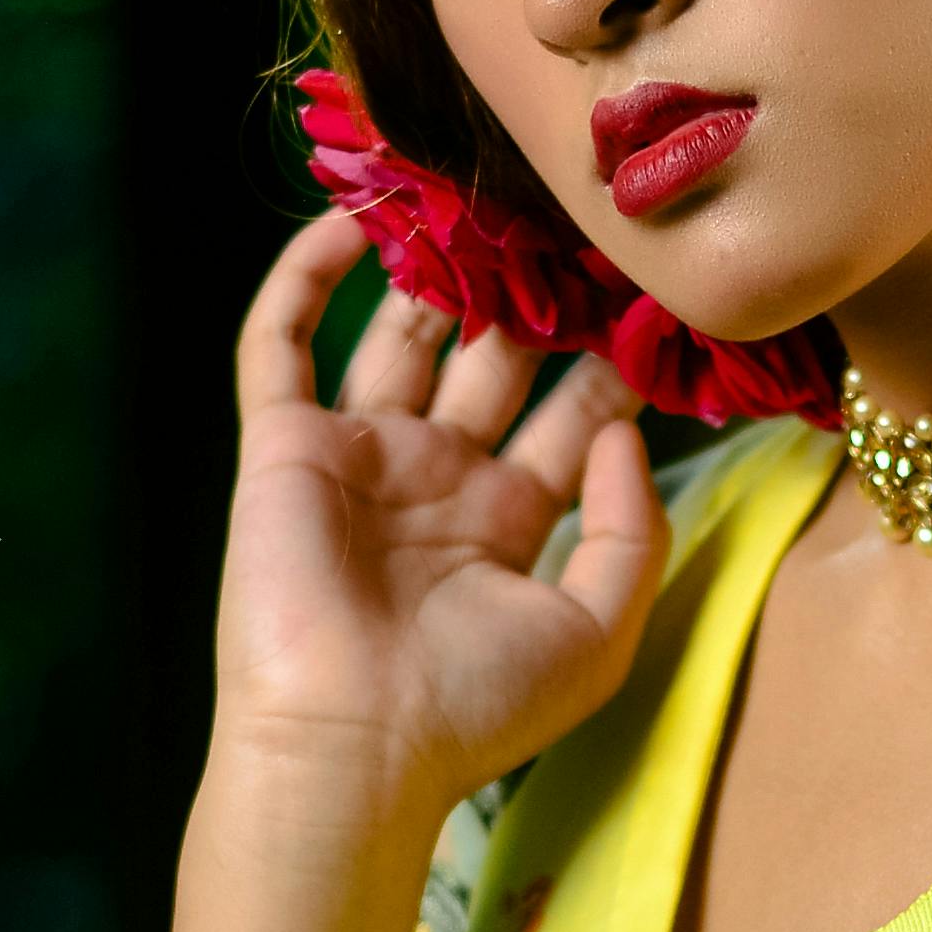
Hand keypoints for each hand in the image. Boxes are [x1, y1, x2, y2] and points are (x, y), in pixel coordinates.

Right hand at [214, 214, 666, 843]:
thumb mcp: (596, 632)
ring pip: (394, 333)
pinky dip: (304, 277)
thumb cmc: (474, 707)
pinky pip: (279, 343)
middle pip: (491, 357)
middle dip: (529, 291)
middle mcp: (435, 478)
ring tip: (471, 186)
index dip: (610, 352)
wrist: (350, 746)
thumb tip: (623, 427)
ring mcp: (357, 459)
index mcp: (508, 521)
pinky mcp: (283, 448)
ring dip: (428, 266)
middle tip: (570, 213)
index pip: (570, 412)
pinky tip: (350, 218)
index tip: (652, 287)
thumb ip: (632, 530)